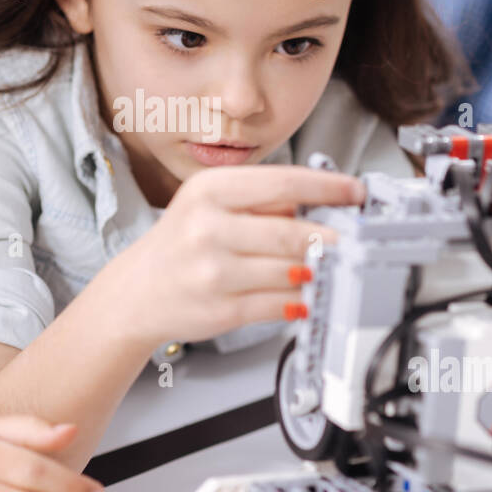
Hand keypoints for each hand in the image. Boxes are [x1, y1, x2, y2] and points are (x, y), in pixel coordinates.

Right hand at [107, 165, 364, 347]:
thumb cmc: (180, 244)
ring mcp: (212, 270)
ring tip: (326, 267)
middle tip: (350, 239)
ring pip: (289, 270)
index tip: (356, 193)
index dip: (328, 188)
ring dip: (317, 271)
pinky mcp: (220, 307)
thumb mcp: (209, 205)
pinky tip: (303, 295)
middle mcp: (207, 226)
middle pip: (290, 231)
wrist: (136, 292)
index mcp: (209, 190)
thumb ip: (260, 201)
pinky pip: (277, 304)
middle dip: (329, 237)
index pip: (283, 183)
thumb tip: (321, 207)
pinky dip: (299, 300)